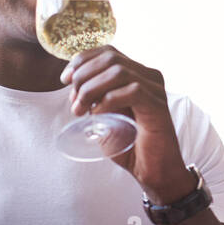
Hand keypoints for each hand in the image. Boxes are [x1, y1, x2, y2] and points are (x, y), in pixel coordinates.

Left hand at [60, 46, 191, 200]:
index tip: (65, 80)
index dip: (82, 61)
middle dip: (83, 76)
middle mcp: (149, 76)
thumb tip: (74, 86)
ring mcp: (155, 90)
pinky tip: (98, 116)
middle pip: (110, 58)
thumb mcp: (106, 116)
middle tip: (73, 101)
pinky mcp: (158, 106)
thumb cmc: (131, 146)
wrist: (153, 172)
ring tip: (80, 110)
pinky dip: (108, 101)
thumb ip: (94, 98)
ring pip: (118, 71)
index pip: (107, 52)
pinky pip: (131, 91)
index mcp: (137, 74)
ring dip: (91, 89)